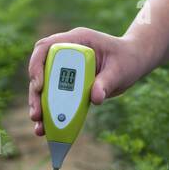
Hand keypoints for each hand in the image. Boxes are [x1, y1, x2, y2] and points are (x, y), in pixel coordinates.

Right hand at [27, 28, 150, 136]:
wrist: (133, 62)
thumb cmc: (127, 59)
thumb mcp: (120, 70)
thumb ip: (106, 82)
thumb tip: (95, 98)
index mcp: (76, 40)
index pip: (46, 47)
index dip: (37, 65)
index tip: (39, 86)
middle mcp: (66, 53)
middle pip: (41, 70)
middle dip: (35, 94)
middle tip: (36, 114)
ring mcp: (65, 68)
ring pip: (44, 86)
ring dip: (40, 106)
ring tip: (40, 128)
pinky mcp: (69, 83)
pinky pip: (55, 96)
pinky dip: (51, 112)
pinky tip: (47, 128)